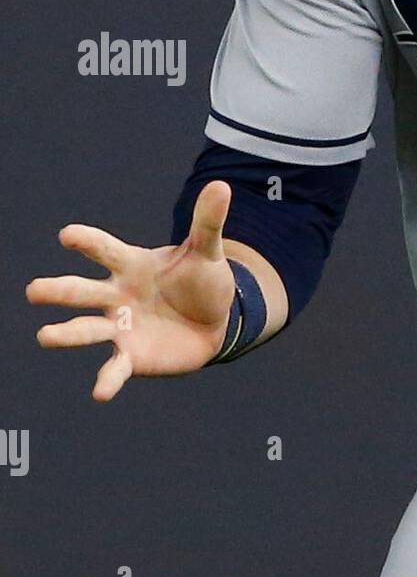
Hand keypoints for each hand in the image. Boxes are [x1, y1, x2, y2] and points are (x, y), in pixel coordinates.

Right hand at [26, 181, 237, 402]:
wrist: (215, 322)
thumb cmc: (200, 282)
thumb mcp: (206, 251)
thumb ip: (207, 222)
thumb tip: (222, 185)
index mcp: (130, 265)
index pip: (104, 250)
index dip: (87, 242)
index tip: (67, 235)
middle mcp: (116, 296)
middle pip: (83, 291)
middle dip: (59, 290)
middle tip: (34, 290)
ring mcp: (119, 327)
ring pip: (86, 330)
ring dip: (66, 333)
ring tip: (45, 336)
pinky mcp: (131, 356)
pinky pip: (114, 369)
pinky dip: (107, 380)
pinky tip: (100, 392)